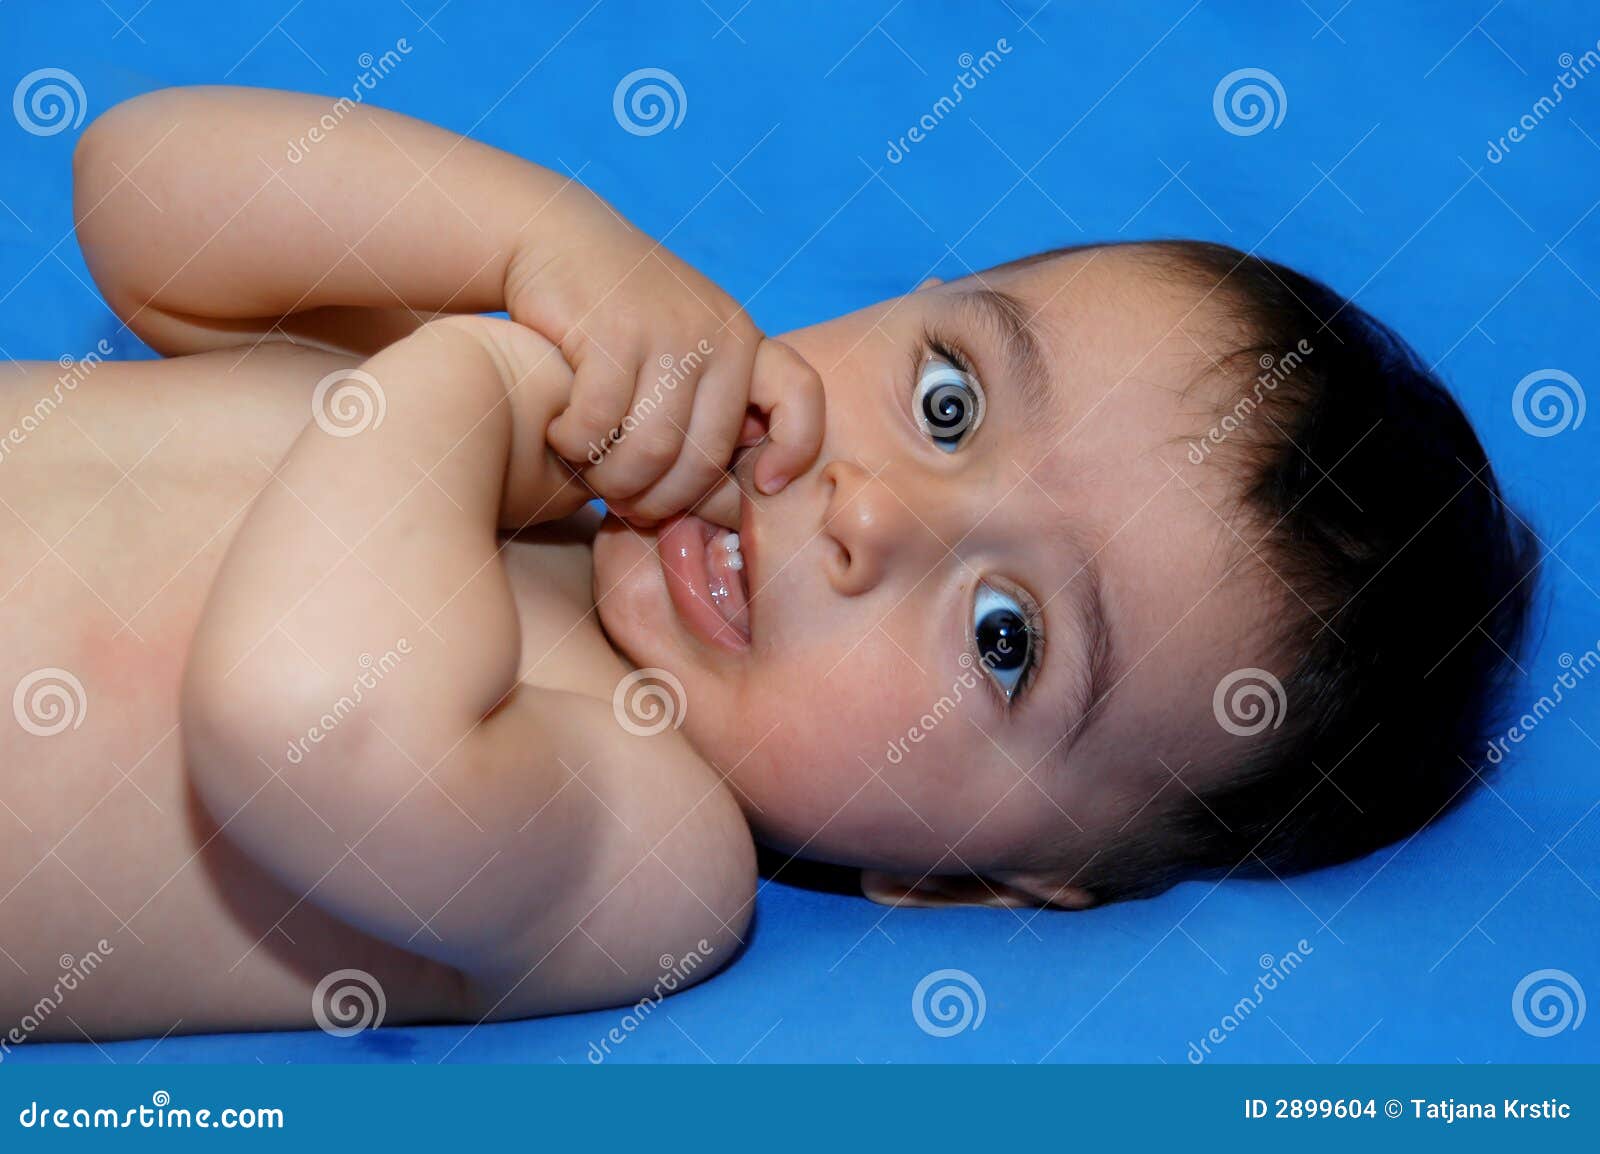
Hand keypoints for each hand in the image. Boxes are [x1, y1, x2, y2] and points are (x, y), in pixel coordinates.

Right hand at [505, 206, 821, 521]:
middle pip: (706, 455)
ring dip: (612, 482)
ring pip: (651, 451)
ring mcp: (667, 329)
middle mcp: (717, 333)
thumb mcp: (681, 349)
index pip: (801, 398)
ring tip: (590, 477)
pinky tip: (558, 436)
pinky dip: (573, 446)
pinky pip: (597, 425)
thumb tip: (739, 495)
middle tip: (627, 506)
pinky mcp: (610, 330)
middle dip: (663, 499)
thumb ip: (711, 407)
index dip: (795, 450)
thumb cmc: (617, 318)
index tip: (764, 486)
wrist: (554, 236)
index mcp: (743, 340)